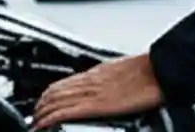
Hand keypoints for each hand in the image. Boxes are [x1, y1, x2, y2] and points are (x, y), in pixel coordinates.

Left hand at [30, 54, 161, 129]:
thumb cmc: (149, 70)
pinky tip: (43, 125)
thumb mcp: (126, 71)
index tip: (43, 103)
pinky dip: (49, 119)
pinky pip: (65, 112)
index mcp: (97, 73)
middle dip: (40, 105)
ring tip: (35, 123)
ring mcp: (92, 93)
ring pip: (55, 101)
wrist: (159, 69)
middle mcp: (90, 81)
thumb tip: (110, 86)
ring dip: (41, 114)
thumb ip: (112, 80)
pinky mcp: (96, 106)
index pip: (63, 82)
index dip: (48, 94)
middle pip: (54, 92)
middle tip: (34, 116)